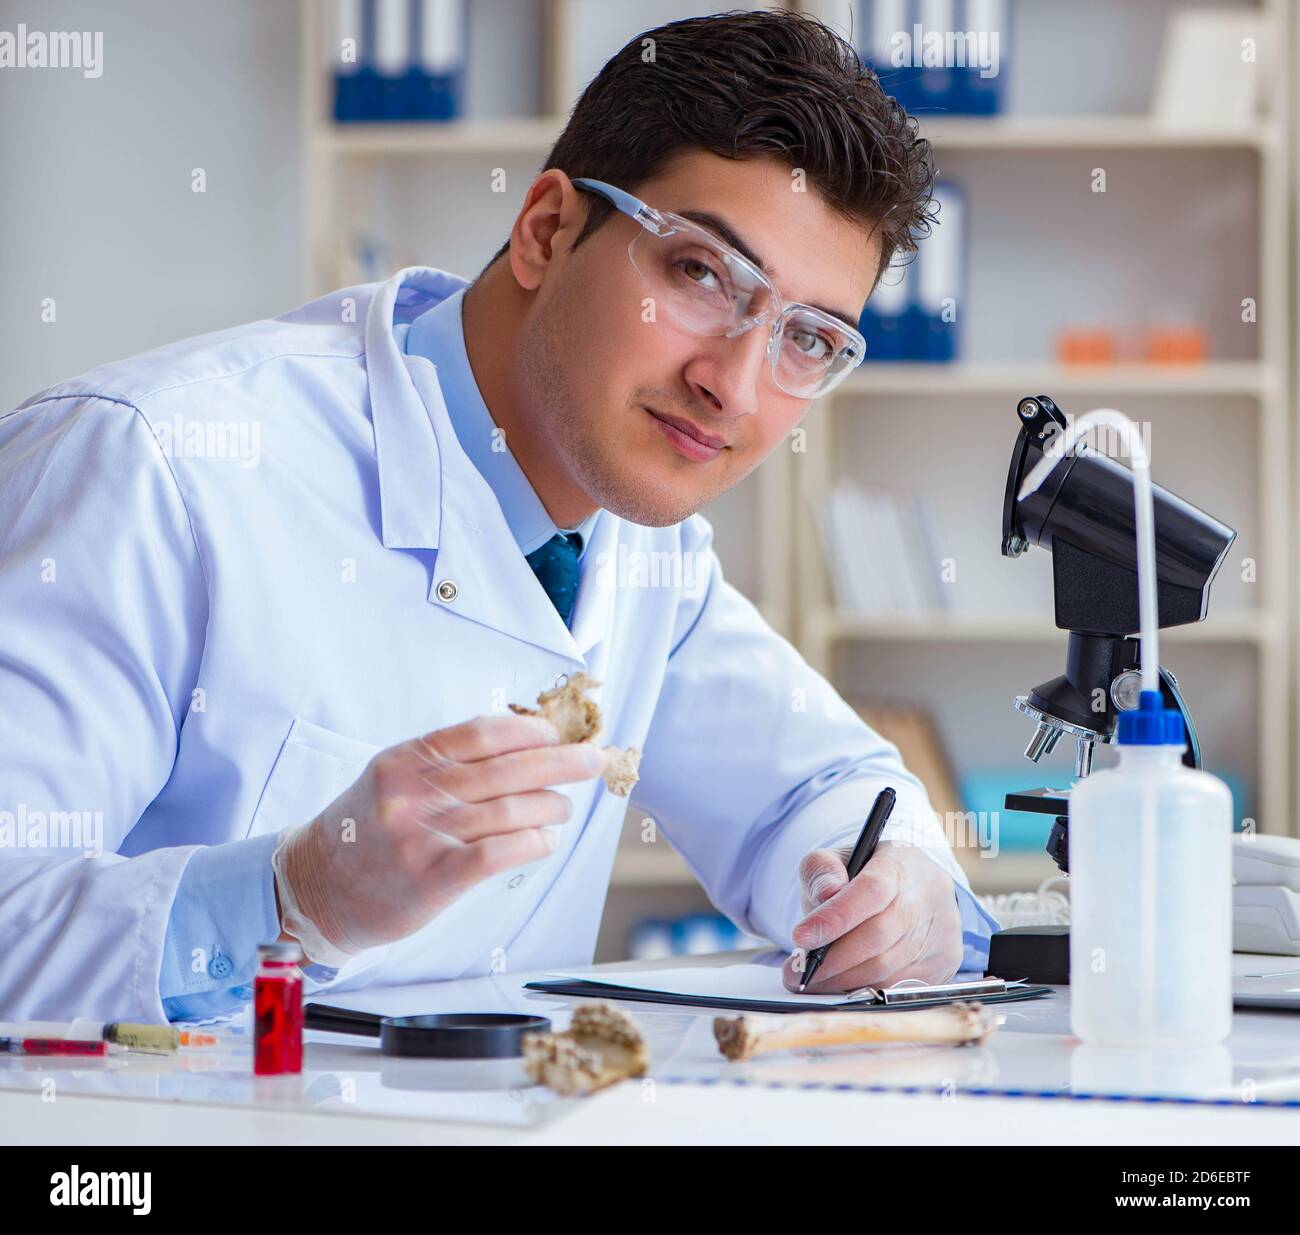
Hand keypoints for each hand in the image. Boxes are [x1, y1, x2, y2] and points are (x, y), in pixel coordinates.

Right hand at [273, 713, 608, 961]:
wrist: (314, 890)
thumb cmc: (362, 833)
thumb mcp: (392, 779)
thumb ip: (444, 762)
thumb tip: (519, 746)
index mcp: (406, 760)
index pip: (482, 733)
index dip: (529, 731)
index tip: (556, 734)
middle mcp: (414, 793)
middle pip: (507, 768)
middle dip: (561, 762)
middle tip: (592, 759)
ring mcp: (423, 835)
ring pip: (510, 809)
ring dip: (550, 807)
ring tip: (563, 808)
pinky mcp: (434, 877)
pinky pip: (500, 852)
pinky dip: (533, 843)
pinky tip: (545, 841)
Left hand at [781, 841, 962, 993]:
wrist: (909, 887)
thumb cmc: (864, 874)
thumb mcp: (837, 859)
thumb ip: (822, 870)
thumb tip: (824, 896)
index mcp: (901, 864)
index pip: (871, 890)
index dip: (835, 917)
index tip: (800, 937)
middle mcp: (929, 898)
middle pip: (877, 937)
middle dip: (831, 959)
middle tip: (796, 971)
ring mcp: (941, 934)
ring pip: (886, 969)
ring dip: (842, 981)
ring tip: (811, 980)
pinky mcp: (944, 964)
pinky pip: (898, 988)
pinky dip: (863, 990)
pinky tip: (839, 986)